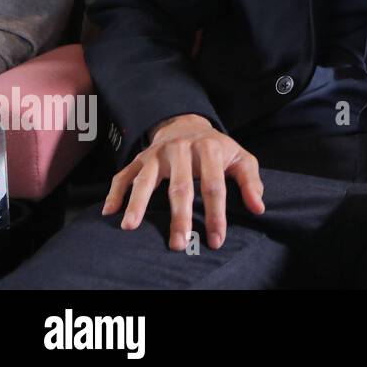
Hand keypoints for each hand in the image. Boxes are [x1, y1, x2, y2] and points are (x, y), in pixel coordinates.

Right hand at [101, 114, 264, 250]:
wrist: (187, 124)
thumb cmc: (218, 148)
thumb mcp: (240, 158)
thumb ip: (251, 181)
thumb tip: (258, 208)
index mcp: (209, 148)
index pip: (214, 186)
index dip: (215, 214)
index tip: (216, 239)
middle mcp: (181, 149)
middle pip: (180, 186)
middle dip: (179, 216)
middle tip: (178, 243)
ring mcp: (156, 153)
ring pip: (145, 180)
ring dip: (137, 203)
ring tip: (130, 227)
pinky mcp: (139, 158)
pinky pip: (123, 175)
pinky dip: (114, 193)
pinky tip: (109, 212)